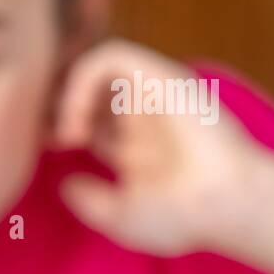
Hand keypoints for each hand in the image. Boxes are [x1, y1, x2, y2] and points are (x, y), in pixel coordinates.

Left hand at [53, 39, 263, 255]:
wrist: (225, 204)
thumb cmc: (183, 217)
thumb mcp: (122, 218)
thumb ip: (90, 202)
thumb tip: (66, 185)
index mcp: (136, 147)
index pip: (89, 120)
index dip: (60, 127)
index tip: (47, 148)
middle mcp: (142, 117)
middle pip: (88, 90)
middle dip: (57, 105)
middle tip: (48, 134)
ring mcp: (151, 94)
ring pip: (94, 67)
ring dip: (67, 94)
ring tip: (67, 133)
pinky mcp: (160, 76)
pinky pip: (110, 55)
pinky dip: (81, 81)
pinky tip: (79, 120)